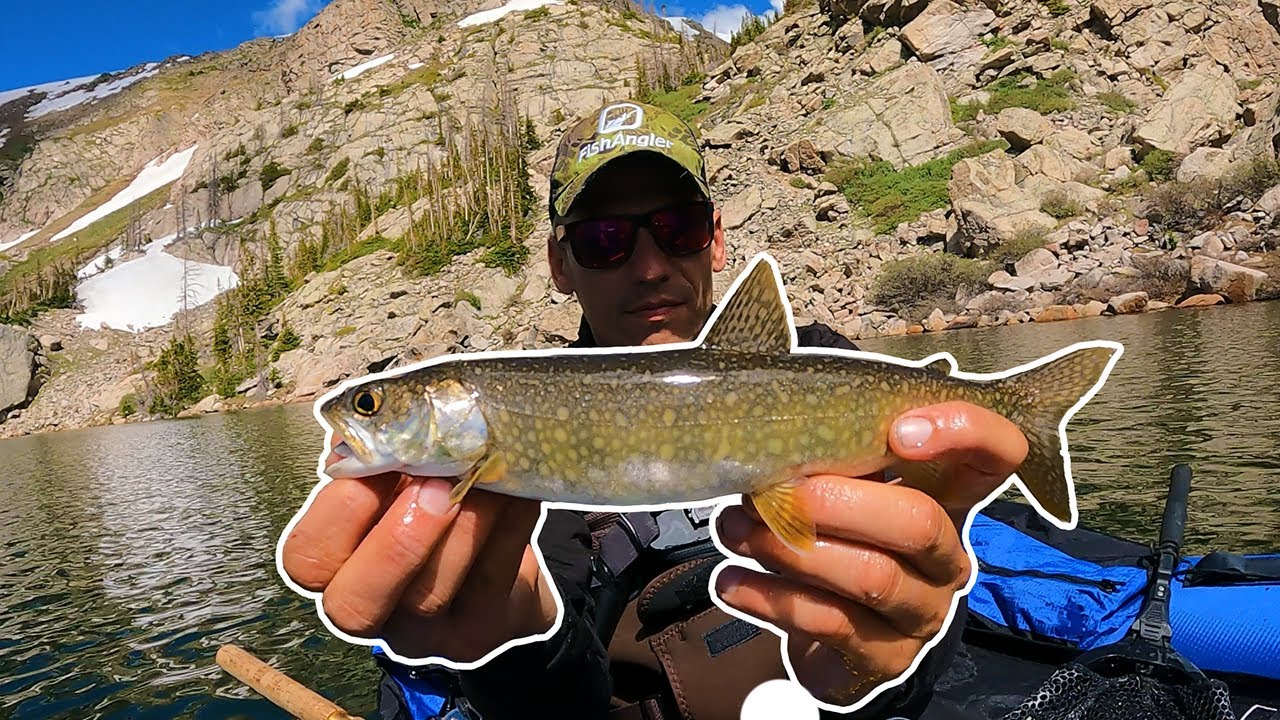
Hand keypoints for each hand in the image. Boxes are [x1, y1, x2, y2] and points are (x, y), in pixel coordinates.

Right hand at [279, 435, 558, 662]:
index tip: (382, 457)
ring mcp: (424, 633)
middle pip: (354, 602)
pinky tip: (519, 492)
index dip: (340, 509)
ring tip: (488, 471)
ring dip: (465, 523)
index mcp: (335, 565)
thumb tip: (385, 409)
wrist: (499, 552)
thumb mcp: (402, 472)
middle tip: (436, 482)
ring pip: (430, 594)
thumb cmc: (434, 498)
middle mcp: (368, 608)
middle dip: (397, 539)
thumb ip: (387, 450)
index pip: (308, 557)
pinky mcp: (478, 633)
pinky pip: (491, 583)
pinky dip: (509, 529)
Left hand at [712, 401, 1027, 705]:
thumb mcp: (845, 497)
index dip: (966, 432)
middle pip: (918, 521)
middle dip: (836, 501)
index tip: (901, 431)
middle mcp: (948, 558)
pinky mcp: (884, 659)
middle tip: (770, 492)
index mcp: (947, 502)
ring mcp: (922, 613)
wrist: (836, 648)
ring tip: (734, 529)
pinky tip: (731, 581)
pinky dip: (771, 597)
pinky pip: (829, 622)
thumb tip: (764, 432)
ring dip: (792, 549)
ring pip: (872, 576)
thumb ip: (831, 460)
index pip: (996, 455)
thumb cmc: (838, 547)